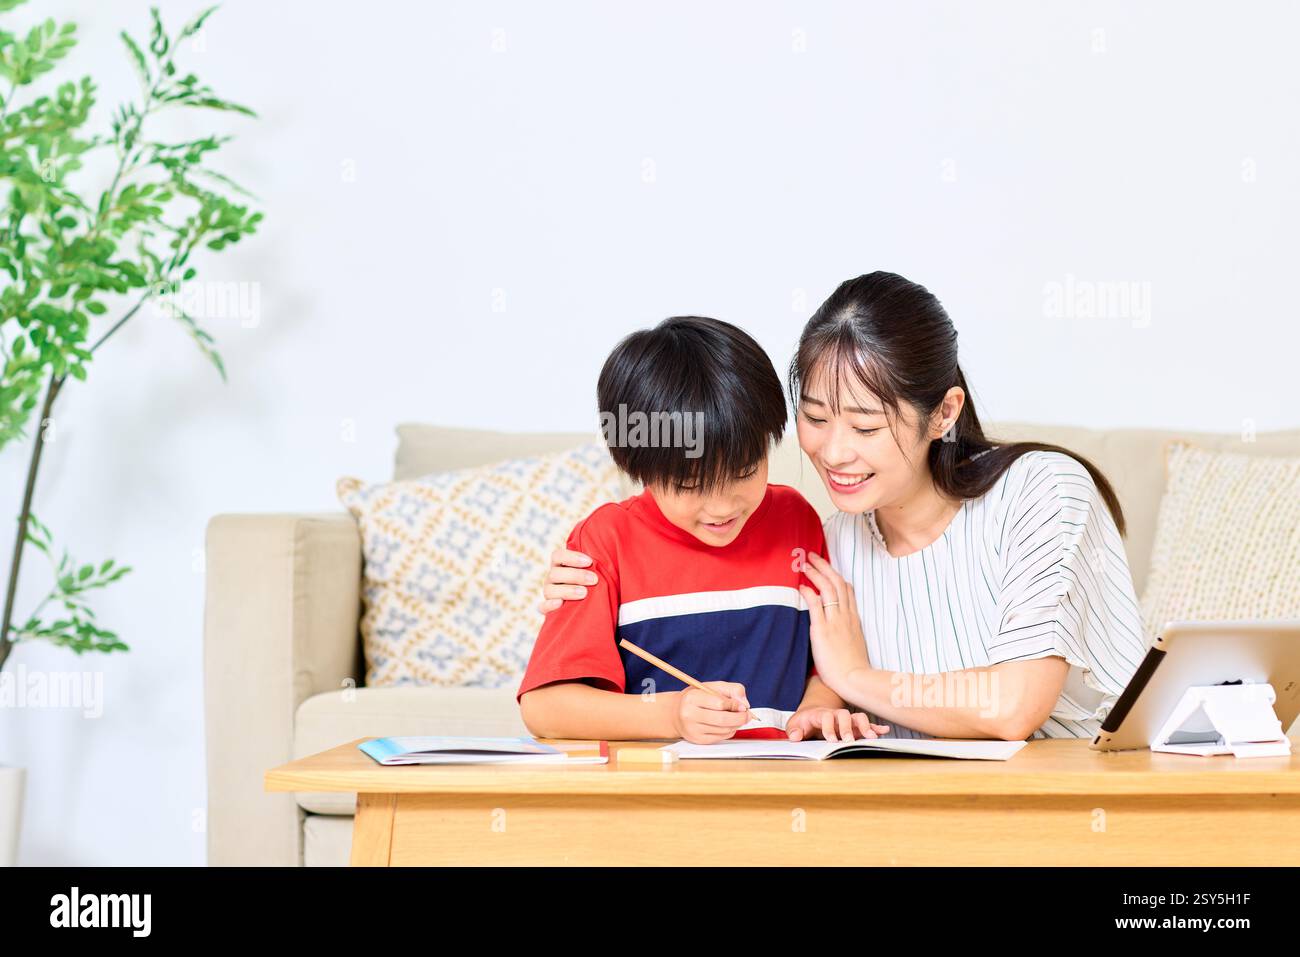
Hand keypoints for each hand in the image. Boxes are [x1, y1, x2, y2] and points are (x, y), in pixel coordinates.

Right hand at [537, 548, 597, 614]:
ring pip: (549, 590)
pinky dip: (550, 605)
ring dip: (567, 590)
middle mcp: (552, 578)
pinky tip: (560, 603)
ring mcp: (548, 594)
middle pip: (555, 573)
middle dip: (576, 576)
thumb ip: (594, 565)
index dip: (571, 557)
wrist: (587, 607)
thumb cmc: (592, 584)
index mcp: (559, 566)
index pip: (557, 556)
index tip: (589, 562)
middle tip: (593, 580)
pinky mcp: (547, 609)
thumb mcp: (591, 572)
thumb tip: (609, 553)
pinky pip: (543, 607)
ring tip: (584, 593)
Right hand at [671, 682, 750, 744]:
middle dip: (740, 718)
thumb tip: (745, 704)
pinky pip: (720, 737)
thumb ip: (731, 689)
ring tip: (736, 718)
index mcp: (692, 698)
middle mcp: (689, 714)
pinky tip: (728, 725)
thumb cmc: (697, 698)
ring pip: (723, 730)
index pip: (719, 703)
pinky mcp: (697, 740)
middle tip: (747, 716)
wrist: (676, 713)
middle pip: (722, 719)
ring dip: (735, 725)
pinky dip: (729, 731)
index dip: (735, 704)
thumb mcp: (711, 686)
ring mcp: (693, 729)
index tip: (743, 705)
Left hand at [786, 707, 889, 741]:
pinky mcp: (853, 725)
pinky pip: (866, 724)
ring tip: (871, 737)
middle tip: (849, 741)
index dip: (829, 727)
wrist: (812, 714)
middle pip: (844, 715)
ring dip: (865, 726)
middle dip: (847, 728)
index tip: (831, 740)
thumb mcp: (794, 724)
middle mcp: (835, 715)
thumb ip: (793, 730)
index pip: (826, 716)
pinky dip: (876, 727)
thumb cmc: (803, 722)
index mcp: (820, 714)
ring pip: (858, 717)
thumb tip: (795, 737)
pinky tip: (884, 731)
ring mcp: (846, 719)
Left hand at [797, 552, 871, 700]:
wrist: (855, 679)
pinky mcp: (823, 630)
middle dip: (824, 566)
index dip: (836, 576)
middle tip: (812, 556)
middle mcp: (846, 615)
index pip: (847, 590)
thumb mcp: (855, 644)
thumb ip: (848, 633)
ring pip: (828, 588)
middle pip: (837, 582)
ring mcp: (835, 621)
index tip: (827, 568)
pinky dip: (809, 592)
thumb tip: (839, 630)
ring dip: (816, 573)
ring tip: (805, 564)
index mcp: (853, 618)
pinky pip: (816, 605)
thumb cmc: (853, 668)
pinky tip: (801, 586)